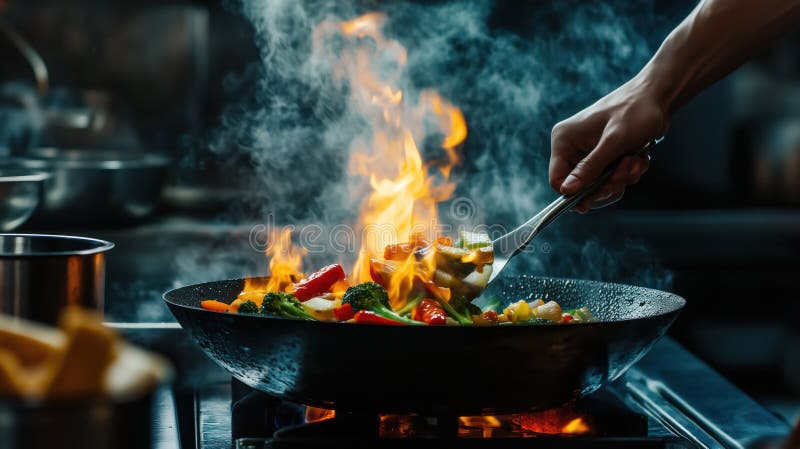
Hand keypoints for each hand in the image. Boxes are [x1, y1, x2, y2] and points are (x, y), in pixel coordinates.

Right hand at [549, 78, 669, 212]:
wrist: (658, 98)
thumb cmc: (635, 112)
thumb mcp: (613, 142)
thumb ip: (589, 168)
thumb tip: (566, 191)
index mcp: (564, 141)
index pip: (557, 180)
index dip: (575, 193)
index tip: (596, 197)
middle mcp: (573, 148)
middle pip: (581, 187)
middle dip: (606, 185)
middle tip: (624, 176)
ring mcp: (590, 153)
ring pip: (600, 186)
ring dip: (621, 179)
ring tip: (635, 161)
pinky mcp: (606, 157)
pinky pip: (613, 179)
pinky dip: (628, 173)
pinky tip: (639, 157)